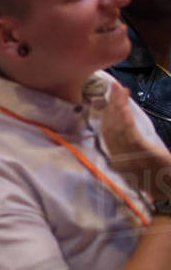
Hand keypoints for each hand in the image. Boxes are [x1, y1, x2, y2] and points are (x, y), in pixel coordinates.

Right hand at [101, 78, 170, 201]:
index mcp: (120, 163)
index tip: (107, 100)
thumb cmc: (163, 181)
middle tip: (113, 87)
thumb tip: (127, 137)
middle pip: (110, 128)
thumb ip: (134, 156)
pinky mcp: (143, 154)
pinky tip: (124, 104)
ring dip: (117, 105)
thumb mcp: (144, 170)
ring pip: (118, 127)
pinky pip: (129, 132)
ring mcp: (131, 157)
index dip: (106, 115)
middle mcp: (121, 160)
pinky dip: (124, 116)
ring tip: (119, 90)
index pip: (108, 134)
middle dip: (110, 105)